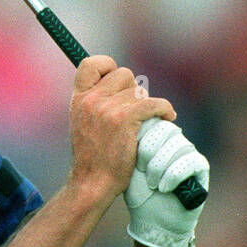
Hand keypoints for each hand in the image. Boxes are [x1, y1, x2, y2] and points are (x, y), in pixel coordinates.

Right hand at [68, 56, 175, 205]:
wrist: (93, 182)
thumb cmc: (93, 157)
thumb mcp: (83, 123)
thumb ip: (96, 103)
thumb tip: (124, 87)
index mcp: (78, 98)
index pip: (90, 64)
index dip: (107, 66)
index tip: (118, 81)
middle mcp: (91, 99)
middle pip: (124, 74)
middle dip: (134, 90)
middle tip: (136, 110)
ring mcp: (106, 108)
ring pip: (140, 91)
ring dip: (148, 105)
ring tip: (149, 121)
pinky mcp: (124, 119)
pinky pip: (153, 103)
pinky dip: (165, 109)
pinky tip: (168, 117)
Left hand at [124, 118, 209, 246]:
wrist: (153, 220)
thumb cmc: (138, 192)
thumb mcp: (127, 165)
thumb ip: (128, 143)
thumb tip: (125, 123)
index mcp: (155, 135)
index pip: (151, 120)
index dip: (139, 137)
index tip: (131, 158)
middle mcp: (174, 139)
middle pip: (165, 129)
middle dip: (148, 150)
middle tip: (139, 168)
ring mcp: (188, 151)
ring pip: (177, 144)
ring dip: (159, 166)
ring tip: (151, 183)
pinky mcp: (200, 166)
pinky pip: (189, 161)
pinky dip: (172, 175)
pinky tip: (163, 189)